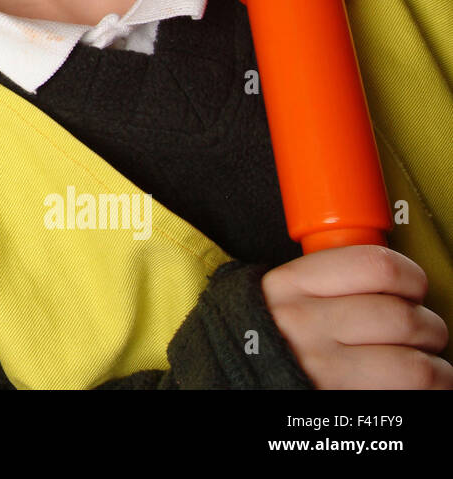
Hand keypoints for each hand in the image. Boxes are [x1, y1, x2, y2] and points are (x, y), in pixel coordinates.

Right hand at [262, 245, 452, 388]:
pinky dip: (430, 389)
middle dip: (428, 326)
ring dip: (434, 365)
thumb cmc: (270, 340)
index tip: (412, 287)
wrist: (233, 383)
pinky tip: (416, 387)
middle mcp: (303, 325)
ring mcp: (321, 368)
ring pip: (415, 363)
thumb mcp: (282, 297)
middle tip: (422, 333)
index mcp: (290, 285)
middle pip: (401, 316)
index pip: (374, 265)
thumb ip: (326, 280)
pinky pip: (410, 394)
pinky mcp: (340, 401)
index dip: (410, 276)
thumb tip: (393, 276)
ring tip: (424, 364)